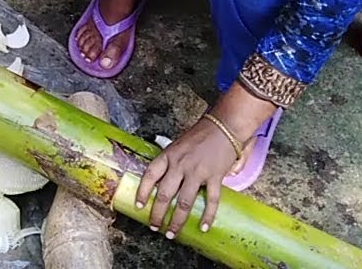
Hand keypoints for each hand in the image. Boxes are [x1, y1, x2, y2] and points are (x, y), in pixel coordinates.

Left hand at [134, 117, 237, 238]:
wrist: (223, 127)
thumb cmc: (198, 137)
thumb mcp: (177, 146)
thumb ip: (169, 163)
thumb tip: (158, 183)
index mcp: (168, 156)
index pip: (150, 175)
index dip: (143, 192)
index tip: (139, 206)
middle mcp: (180, 165)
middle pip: (165, 194)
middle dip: (158, 214)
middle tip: (154, 226)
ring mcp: (198, 172)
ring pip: (185, 202)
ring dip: (177, 220)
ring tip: (171, 233)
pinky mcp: (215, 177)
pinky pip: (211, 200)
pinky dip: (208, 216)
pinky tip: (204, 227)